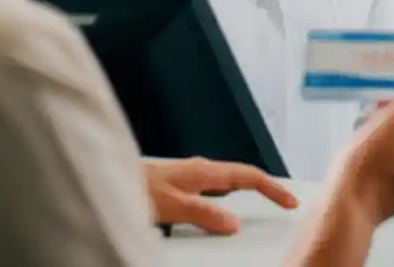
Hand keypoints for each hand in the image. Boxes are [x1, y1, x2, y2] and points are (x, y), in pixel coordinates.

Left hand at [143, 157, 299, 234]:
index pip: (248, 175)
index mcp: (202, 171)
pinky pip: (212, 192)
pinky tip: (221, 212)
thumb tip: (232, 223)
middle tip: (283, 203)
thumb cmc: (132, 186)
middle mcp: (198, 170)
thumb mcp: (172, 205)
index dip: (272, 188)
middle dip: (265, 189)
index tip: (289, 201)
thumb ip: (203, 214)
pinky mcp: (178, 185)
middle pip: (241, 177)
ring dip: (245, 195)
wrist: (104, 177)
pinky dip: (226, 202)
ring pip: (226, 184)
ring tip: (260, 206)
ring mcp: (188, 176)